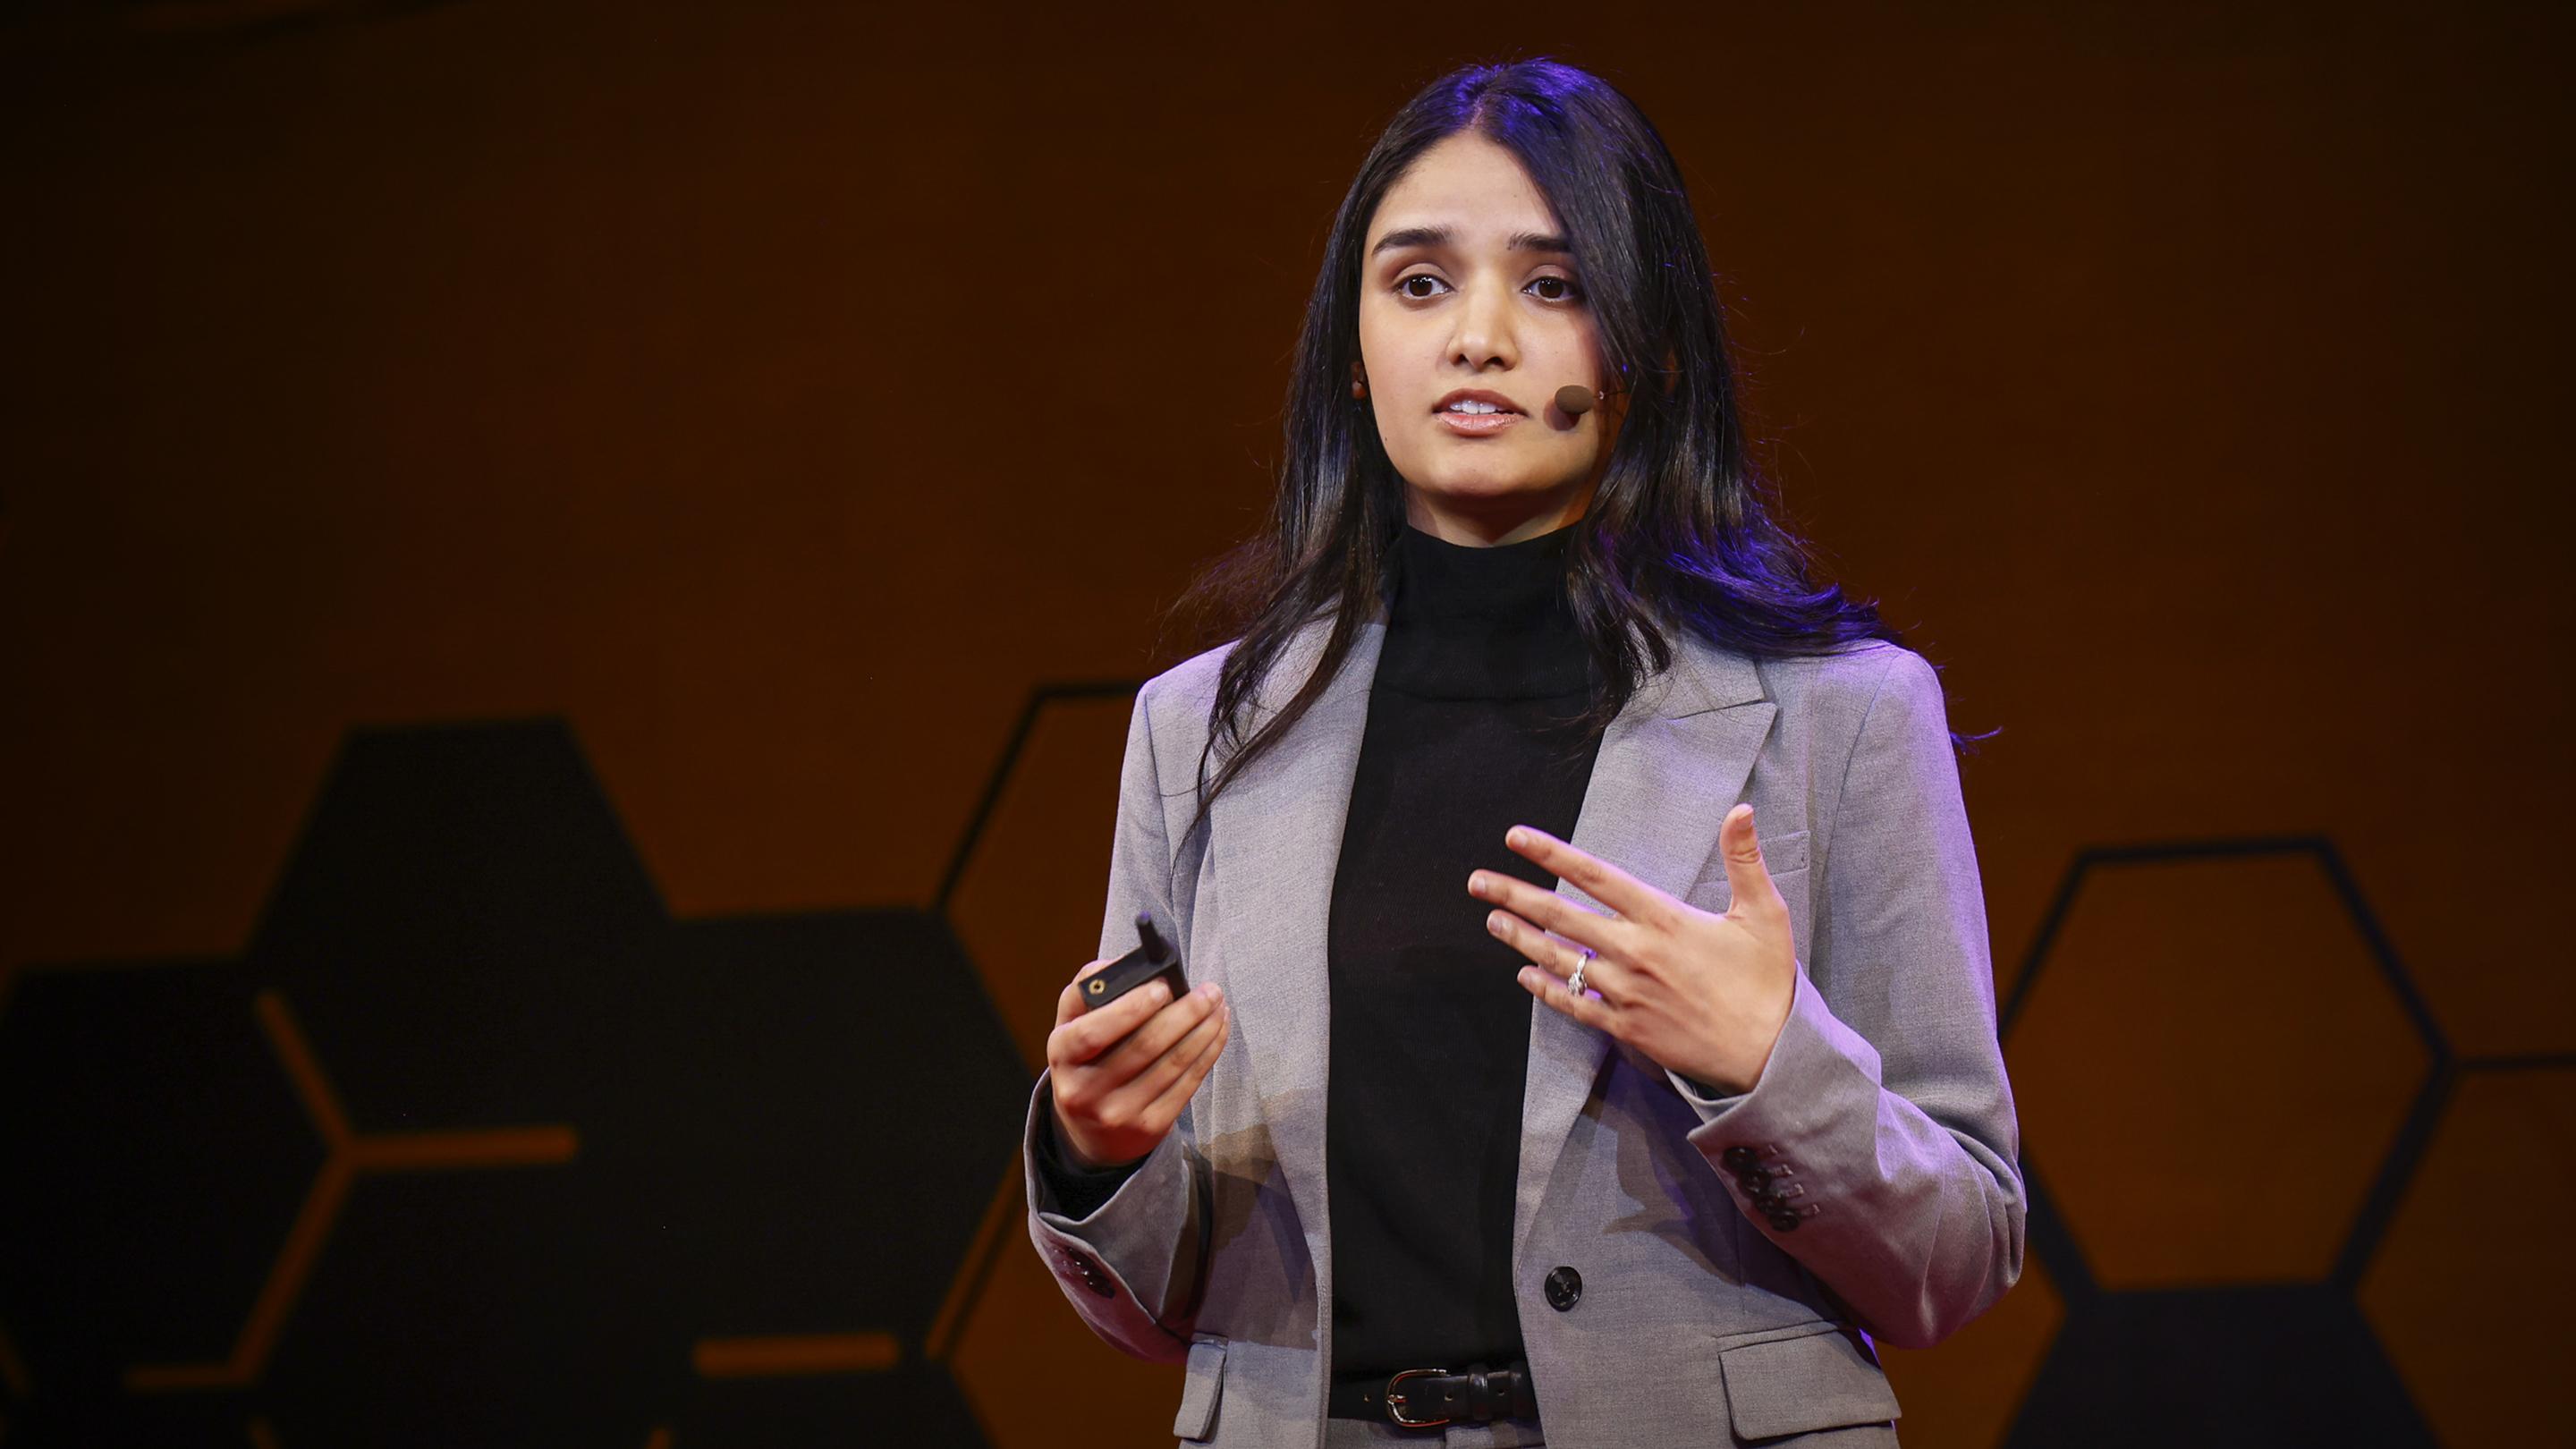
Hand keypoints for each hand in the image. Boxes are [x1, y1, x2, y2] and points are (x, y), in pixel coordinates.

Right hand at [1046, 960, 1228, 1170]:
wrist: (1090, 1132)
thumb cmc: (1085, 1060)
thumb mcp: (1071, 1025)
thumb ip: (1087, 990)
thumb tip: (1123, 963)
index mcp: (1063, 1055)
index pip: (1093, 1031)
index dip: (1131, 1008)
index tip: (1163, 987)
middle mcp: (1085, 1090)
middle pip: (1144, 1046)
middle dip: (1185, 1013)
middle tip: (1209, 991)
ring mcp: (1118, 1113)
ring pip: (1172, 1064)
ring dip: (1204, 1030)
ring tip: (1219, 1006)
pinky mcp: (1149, 1128)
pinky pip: (1187, 1084)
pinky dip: (1208, 1053)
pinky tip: (1218, 1031)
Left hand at [1468, 804, 1794, 1092]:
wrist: (1770, 1055)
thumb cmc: (1767, 981)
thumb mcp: (1765, 914)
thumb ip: (1744, 859)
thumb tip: (1742, 808)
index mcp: (1664, 918)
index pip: (1595, 876)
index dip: (1551, 854)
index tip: (1515, 838)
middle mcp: (1636, 952)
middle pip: (1561, 917)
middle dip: (1514, 895)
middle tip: (1476, 881)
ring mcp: (1626, 993)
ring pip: (1560, 960)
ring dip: (1521, 939)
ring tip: (1491, 921)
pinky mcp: (1626, 1028)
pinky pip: (1575, 1005)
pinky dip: (1547, 989)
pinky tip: (1525, 976)